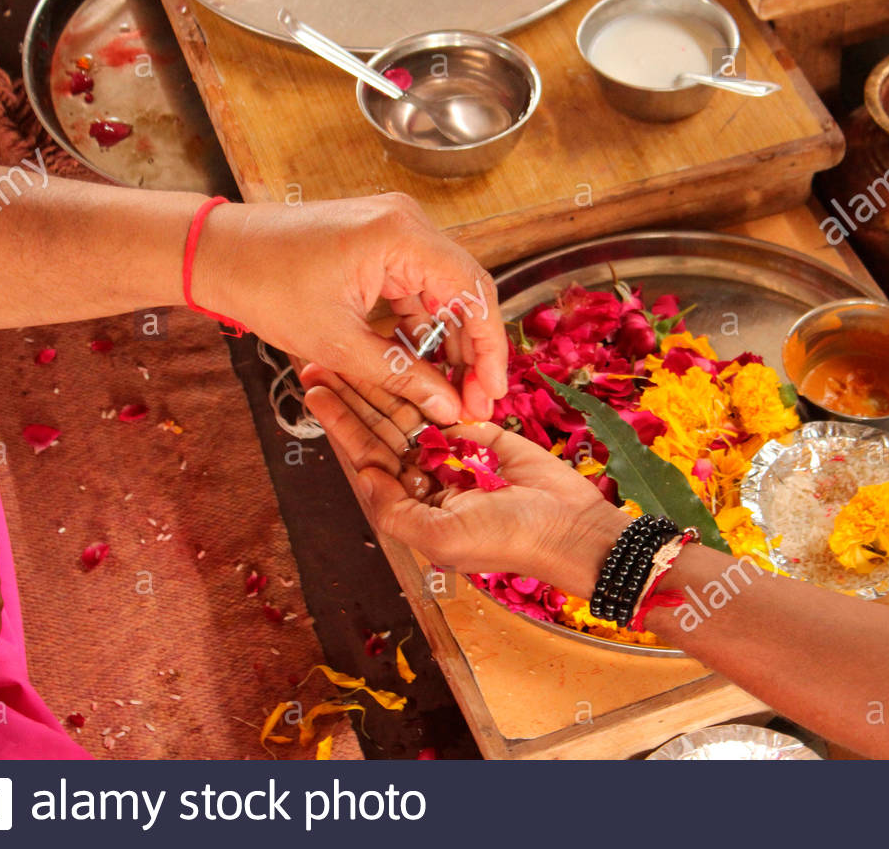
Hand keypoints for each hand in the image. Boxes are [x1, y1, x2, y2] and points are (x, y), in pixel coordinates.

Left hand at [195, 193, 507, 422]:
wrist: (216, 252)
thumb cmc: (264, 285)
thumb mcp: (336, 343)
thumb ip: (400, 374)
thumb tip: (447, 406)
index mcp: (402, 236)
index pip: (473, 293)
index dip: (489, 349)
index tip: (491, 393)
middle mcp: (408, 223)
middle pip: (465, 290)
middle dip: (473, 350)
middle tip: (475, 401)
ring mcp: (395, 229)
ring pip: (443, 292)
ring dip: (449, 341)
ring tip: (450, 391)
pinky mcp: (380, 242)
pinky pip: (417, 286)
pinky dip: (422, 325)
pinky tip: (422, 365)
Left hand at [301, 367, 624, 595]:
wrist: (571, 527)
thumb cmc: (508, 540)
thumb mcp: (439, 537)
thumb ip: (393, 509)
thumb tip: (361, 472)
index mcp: (411, 504)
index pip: (367, 457)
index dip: (341, 424)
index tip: (317, 388)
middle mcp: (428, 476)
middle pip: (382, 428)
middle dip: (354, 395)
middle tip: (325, 359)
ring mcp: (455, 452)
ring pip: (411, 410)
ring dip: (385, 382)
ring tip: (357, 349)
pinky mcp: (484, 433)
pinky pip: (449, 403)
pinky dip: (430, 380)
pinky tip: (407, 355)